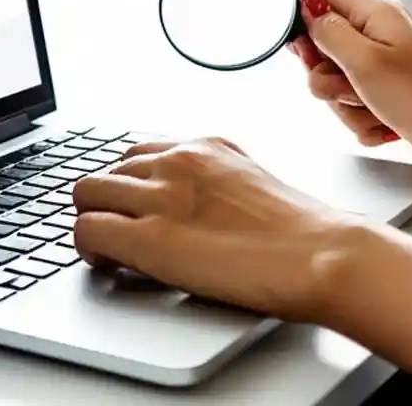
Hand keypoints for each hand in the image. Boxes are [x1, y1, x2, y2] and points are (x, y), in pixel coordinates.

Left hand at [72, 137, 360, 321]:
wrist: (325, 256)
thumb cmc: (303, 235)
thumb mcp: (252, 184)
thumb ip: (214, 183)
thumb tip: (189, 205)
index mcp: (203, 147)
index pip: (137, 153)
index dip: (129, 186)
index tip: (131, 207)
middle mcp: (176, 161)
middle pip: (106, 171)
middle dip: (106, 203)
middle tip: (117, 231)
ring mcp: (160, 197)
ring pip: (86, 194)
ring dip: (92, 221)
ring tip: (110, 249)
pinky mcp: (150, 237)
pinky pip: (86, 231)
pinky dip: (88, 249)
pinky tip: (107, 265)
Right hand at [288, 0, 411, 162]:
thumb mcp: (364, 61)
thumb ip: (328, 32)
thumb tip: (306, 7)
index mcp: (373, 14)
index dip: (304, 21)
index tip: (313, 53)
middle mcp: (375, 34)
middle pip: (320, 45)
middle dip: (326, 75)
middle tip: (351, 84)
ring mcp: (378, 62)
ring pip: (331, 80)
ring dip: (344, 103)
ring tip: (372, 105)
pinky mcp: (381, 88)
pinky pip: (349, 103)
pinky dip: (360, 117)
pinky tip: (382, 118)